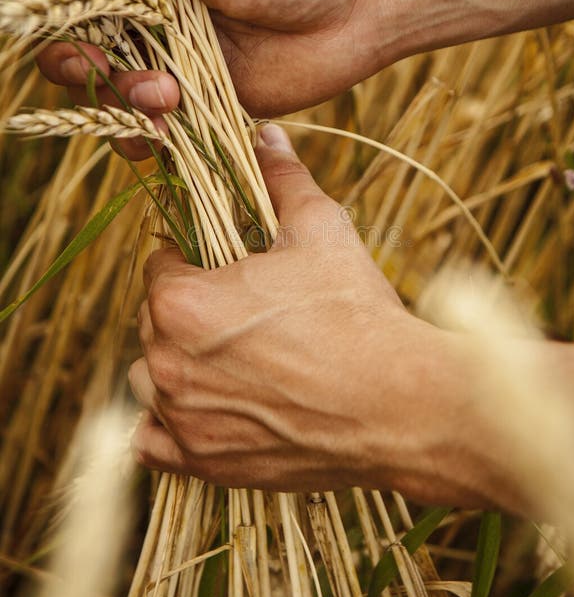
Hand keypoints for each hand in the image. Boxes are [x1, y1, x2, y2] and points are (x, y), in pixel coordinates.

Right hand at [35, 0, 379, 157]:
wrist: (367, 2)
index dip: (65, 19)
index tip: (80, 31)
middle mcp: (154, 17)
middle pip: (85, 52)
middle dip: (87, 69)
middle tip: (118, 70)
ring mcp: (180, 64)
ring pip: (117, 97)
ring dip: (123, 105)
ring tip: (167, 96)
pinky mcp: (209, 106)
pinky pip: (161, 131)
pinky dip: (150, 139)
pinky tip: (165, 135)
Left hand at [128, 125, 515, 507]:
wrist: (400, 404)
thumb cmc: (356, 314)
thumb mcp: (321, 230)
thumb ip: (282, 177)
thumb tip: (265, 132)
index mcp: (182, 301)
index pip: (158, 266)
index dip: (190, 259)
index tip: (221, 265)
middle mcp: (167, 363)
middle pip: (152, 322)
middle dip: (186, 310)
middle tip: (236, 310)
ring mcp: (182, 419)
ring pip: (150, 380)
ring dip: (176, 365)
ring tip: (228, 358)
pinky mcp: (203, 463)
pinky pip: (153, 443)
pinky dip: (170, 426)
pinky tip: (207, 407)